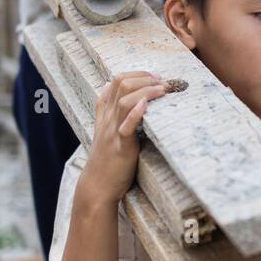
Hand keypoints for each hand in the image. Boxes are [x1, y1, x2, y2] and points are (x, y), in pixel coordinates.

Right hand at [79, 72, 168, 204]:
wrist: (98, 185)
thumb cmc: (108, 160)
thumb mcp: (109, 133)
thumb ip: (114, 115)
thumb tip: (129, 99)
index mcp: (105, 114)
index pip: (115, 81)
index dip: (135, 74)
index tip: (153, 77)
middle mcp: (107, 119)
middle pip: (120, 84)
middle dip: (144, 78)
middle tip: (162, 82)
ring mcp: (112, 131)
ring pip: (124, 100)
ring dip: (146, 90)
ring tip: (162, 89)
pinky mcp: (120, 146)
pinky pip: (126, 126)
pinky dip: (136, 113)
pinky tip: (147, 105)